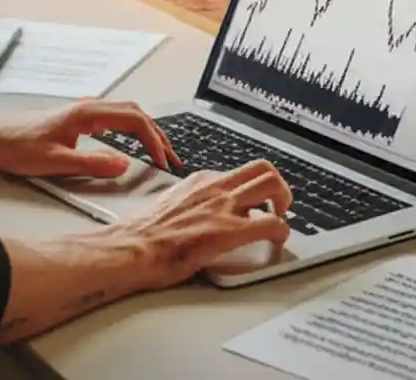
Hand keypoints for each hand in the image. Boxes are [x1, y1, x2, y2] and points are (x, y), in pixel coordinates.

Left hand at [0, 99, 182, 177]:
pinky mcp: (77, 118)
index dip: (154, 141)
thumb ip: (92, 164)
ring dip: (147, 131)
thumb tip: (125, 164)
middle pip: (136, 113)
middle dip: (158, 135)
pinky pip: (115, 118)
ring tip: (160, 151)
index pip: (134, 121)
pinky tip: (132, 143)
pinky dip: (132, 130)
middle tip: (172, 158)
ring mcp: (83, 111)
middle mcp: (88, 107)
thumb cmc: (15, 147)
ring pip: (127, 113)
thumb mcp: (55, 162)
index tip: (163, 161)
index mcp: (87, 113)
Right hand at [114, 159, 293, 289]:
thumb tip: (203, 213)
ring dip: (284, 202)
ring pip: (272, 184)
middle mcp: (215, 187)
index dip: (252, 187)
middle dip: (278, 186)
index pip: (238, 172)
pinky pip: (272, 224)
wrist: (131, 248)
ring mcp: (224, 207)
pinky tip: (276, 243)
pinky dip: (282, 233)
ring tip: (280, 220)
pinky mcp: (229, 231)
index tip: (257, 200)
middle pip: (263, 168)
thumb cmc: (143, 235)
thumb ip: (193, 203)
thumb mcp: (171, 205)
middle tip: (279, 205)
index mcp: (200, 180)